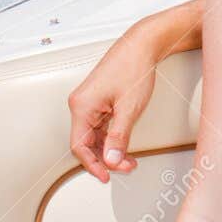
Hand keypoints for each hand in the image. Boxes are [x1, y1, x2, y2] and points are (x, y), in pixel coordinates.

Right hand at [68, 36, 159, 181]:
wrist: (141, 46)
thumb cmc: (133, 68)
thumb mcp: (129, 108)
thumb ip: (119, 137)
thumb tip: (112, 160)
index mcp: (82, 106)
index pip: (79, 146)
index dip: (92, 165)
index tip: (106, 176)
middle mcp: (81, 104)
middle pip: (87, 142)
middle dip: (106, 158)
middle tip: (126, 166)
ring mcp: (89, 102)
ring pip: (95, 136)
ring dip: (110, 149)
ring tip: (129, 159)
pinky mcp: (98, 100)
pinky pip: (100, 126)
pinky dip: (112, 138)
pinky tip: (124, 146)